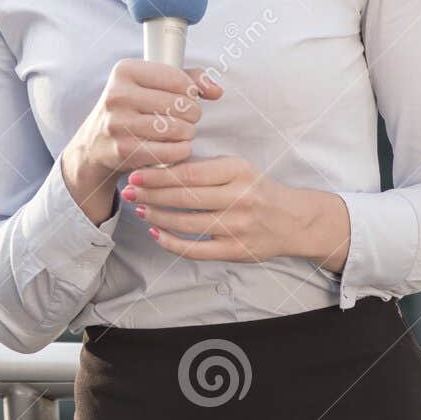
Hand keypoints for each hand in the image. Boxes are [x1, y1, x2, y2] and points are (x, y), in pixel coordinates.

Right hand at [60, 60, 221, 223]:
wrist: (96, 144)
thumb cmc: (133, 108)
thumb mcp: (152, 84)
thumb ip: (189, 78)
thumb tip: (216, 91)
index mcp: (125, 70)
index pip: (177, 78)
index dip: (191, 91)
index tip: (187, 98)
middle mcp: (118, 94)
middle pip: (179, 104)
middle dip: (192, 114)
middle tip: (188, 118)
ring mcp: (118, 123)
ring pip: (175, 128)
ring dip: (188, 133)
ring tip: (184, 132)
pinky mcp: (123, 149)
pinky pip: (169, 150)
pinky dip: (181, 150)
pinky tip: (178, 147)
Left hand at [122, 155, 349, 267]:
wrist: (292, 220)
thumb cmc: (255, 189)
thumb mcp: (236, 169)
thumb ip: (204, 169)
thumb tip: (158, 168)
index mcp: (237, 171)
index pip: (189, 173)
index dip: (158, 175)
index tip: (136, 173)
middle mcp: (239, 198)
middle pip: (184, 198)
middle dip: (150, 194)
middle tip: (128, 191)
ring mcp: (238, 227)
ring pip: (187, 223)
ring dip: (157, 216)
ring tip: (140, 209)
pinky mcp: (236, 251)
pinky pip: (196, 250)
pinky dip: (172, 242)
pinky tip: (156, 232)